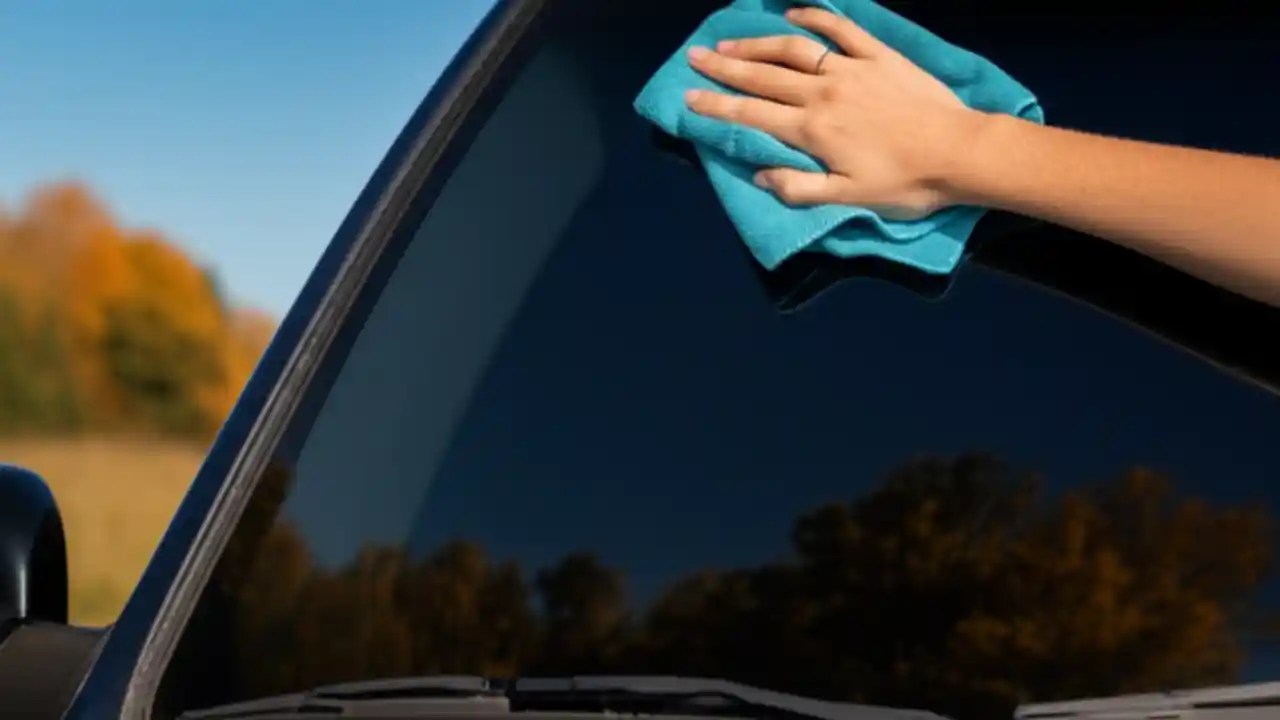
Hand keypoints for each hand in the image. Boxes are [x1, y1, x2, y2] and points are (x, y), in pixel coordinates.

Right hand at [684, 6, 986, 218]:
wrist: (960, 152)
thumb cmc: (906, 184)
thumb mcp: (849, 199)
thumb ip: (800, 188)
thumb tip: (759, 175)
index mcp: (812, 132)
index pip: (752, 116)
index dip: (717, 107)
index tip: (688, 98)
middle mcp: (823, 94)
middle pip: (763, 77)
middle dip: (725, 68)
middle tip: (695, 58)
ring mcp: (851, 70)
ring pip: (793, 50)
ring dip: (757, 44)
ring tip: (729, 42)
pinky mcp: (879, 56)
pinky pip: (841, 29)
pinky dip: (814, 18)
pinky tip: (793, 13)